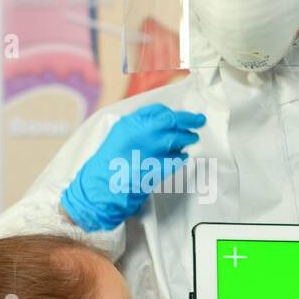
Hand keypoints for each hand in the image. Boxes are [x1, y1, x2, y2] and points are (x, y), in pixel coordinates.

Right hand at [60, 104, 205, 231]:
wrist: (100, 188)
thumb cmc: (108, 164)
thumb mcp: (119, 136)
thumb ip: (138, 126)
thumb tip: (161, 122)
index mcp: (129, 124)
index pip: (158, 111)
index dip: (173, 112)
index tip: (181, 115)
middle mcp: (140, 134)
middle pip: (172, 121)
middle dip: (189, 120)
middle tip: (199, 121)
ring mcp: (149, 152)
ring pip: (178, 139)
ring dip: (187, 138)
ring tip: (191, 139)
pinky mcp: (156, 169)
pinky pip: (176, 160)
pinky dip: (181, 158)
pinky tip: (181, 157)